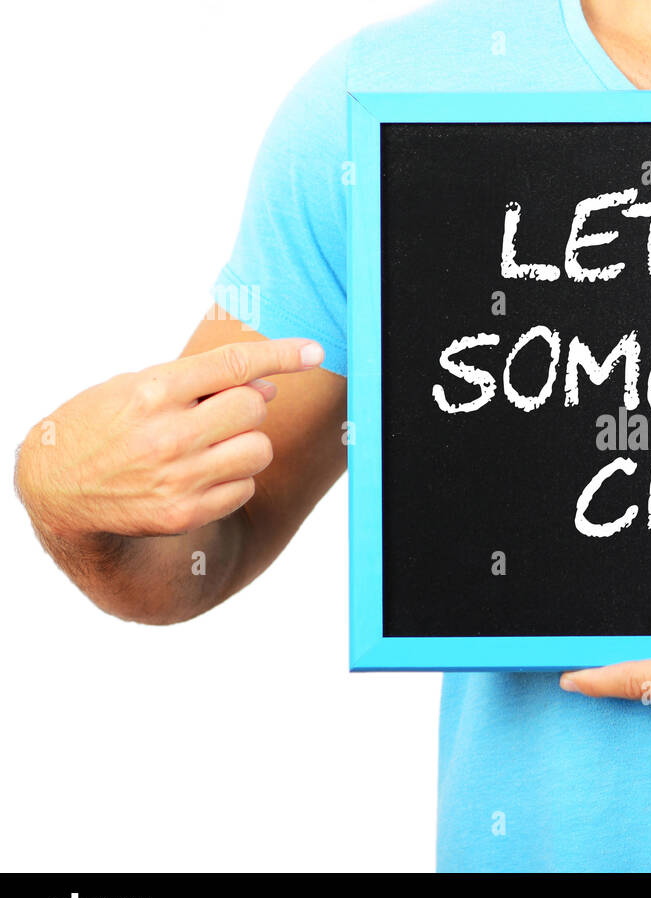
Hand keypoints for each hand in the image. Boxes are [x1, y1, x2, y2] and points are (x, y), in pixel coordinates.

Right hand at [16, 338, 322, 538]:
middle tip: (220, 412)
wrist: (55, 486)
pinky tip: (201, 474)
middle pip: (254, 408)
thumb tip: (267, 389)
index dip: (281, 354)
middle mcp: (169, 435)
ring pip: (258, 451)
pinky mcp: (185, 513)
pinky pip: (245, 488)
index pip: (233, 365)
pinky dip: (234, 478)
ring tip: (210, 445)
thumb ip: (200, 384)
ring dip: (246, 443)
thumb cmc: (103, 425)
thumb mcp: (136, 386)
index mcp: (154, 392)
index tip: (314, 350)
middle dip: (248, 405)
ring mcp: (179, 478)